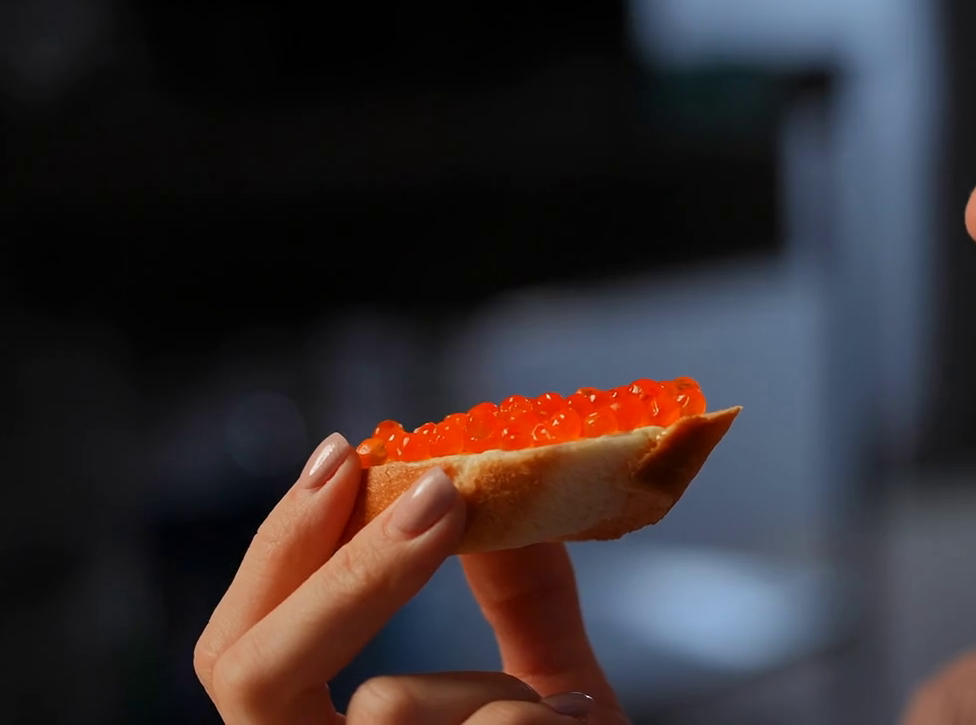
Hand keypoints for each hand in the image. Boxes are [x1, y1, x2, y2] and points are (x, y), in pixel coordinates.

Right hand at [195, 433, 628, 723]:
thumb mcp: (548, 693)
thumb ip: (519, 599)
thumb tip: (496, 484)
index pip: (240, 655)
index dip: (278, 552)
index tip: (348, 452)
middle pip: (248, 677)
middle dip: (345, 571)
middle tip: (443, 492)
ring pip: (382, 707)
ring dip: (495, 688)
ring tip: (561, 724)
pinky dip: (539, 723)